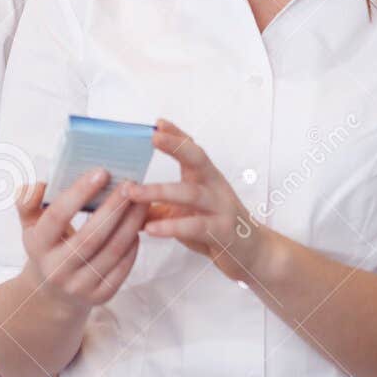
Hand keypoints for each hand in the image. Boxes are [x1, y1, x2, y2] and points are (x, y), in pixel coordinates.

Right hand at [15, 169, 147, 311]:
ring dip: (131, 223)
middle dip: (113, 208)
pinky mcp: (100, 296)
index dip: (79, 193)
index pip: (57, 216)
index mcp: (37, 246)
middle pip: (91, 236)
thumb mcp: (30, 224)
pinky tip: (139, 225)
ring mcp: (79, 286)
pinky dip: (134, 244)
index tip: (101, 172)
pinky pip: (123, 267)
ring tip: (142, 200)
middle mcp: (56, 270)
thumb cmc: (46, 246)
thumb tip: (38, 184)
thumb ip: (29, 200)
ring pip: (112, 251)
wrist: (52, 292)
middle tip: (130, 184)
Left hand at [125, 120, 279, 284]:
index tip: (158, 123)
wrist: (252, 252)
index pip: (192, 149)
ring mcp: (221, 208)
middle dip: (176, 146)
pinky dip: (171, 226)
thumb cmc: (216, 227)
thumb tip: (123, 201)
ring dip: (159, 191)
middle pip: (197, 159)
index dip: (176, 134)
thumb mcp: (185, 212)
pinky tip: (150, 228)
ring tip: (132, 192)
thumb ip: (158, 205)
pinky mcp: (222, 232)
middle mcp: (215, 187)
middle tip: (154, 137)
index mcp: (206, 178)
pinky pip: (195, 226)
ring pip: (191, 193)